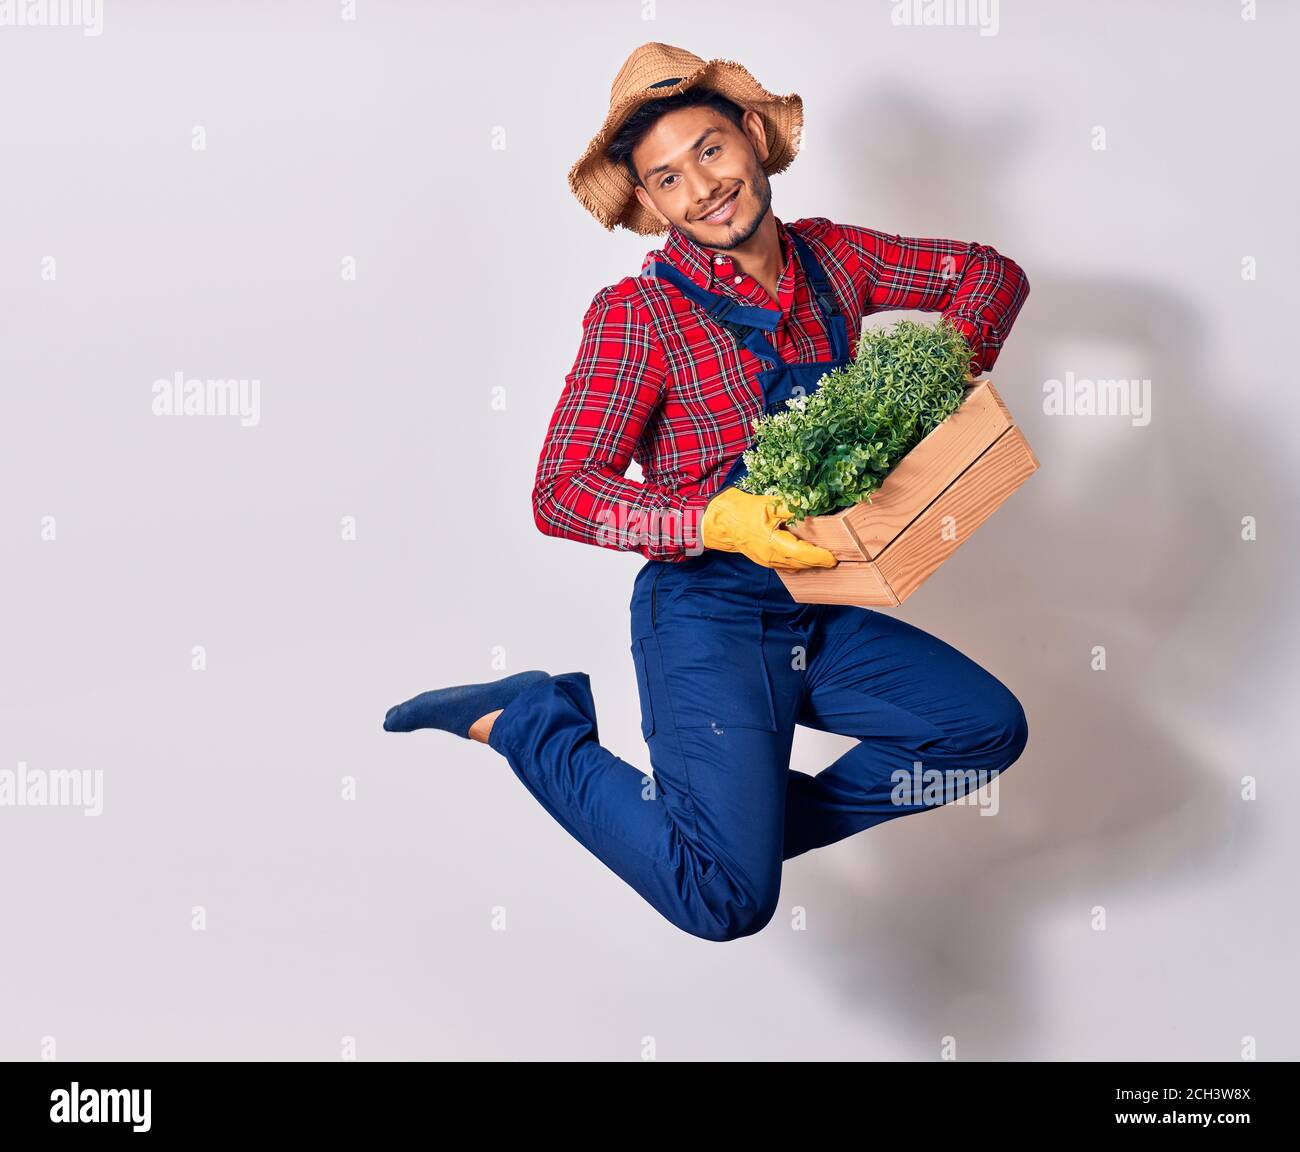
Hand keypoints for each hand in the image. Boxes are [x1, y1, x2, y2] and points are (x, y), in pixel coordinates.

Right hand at [700, 487, 837, 570]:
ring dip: (810, 564)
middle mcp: (771, 557)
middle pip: (800, 563)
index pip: (802, 553)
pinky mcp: (764, 559)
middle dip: (819, 562)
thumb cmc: (740, 511)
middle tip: (837, 557)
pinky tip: (807, 558)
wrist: (718, 522)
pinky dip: (799, 562)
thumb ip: (790, 506)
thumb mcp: (767, 504)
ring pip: (794, 566)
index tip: (834, 557)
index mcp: (772, 543)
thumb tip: (811, 503)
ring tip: (826, 558)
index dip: (819, 556)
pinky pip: (786, 565)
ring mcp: (767, 561)